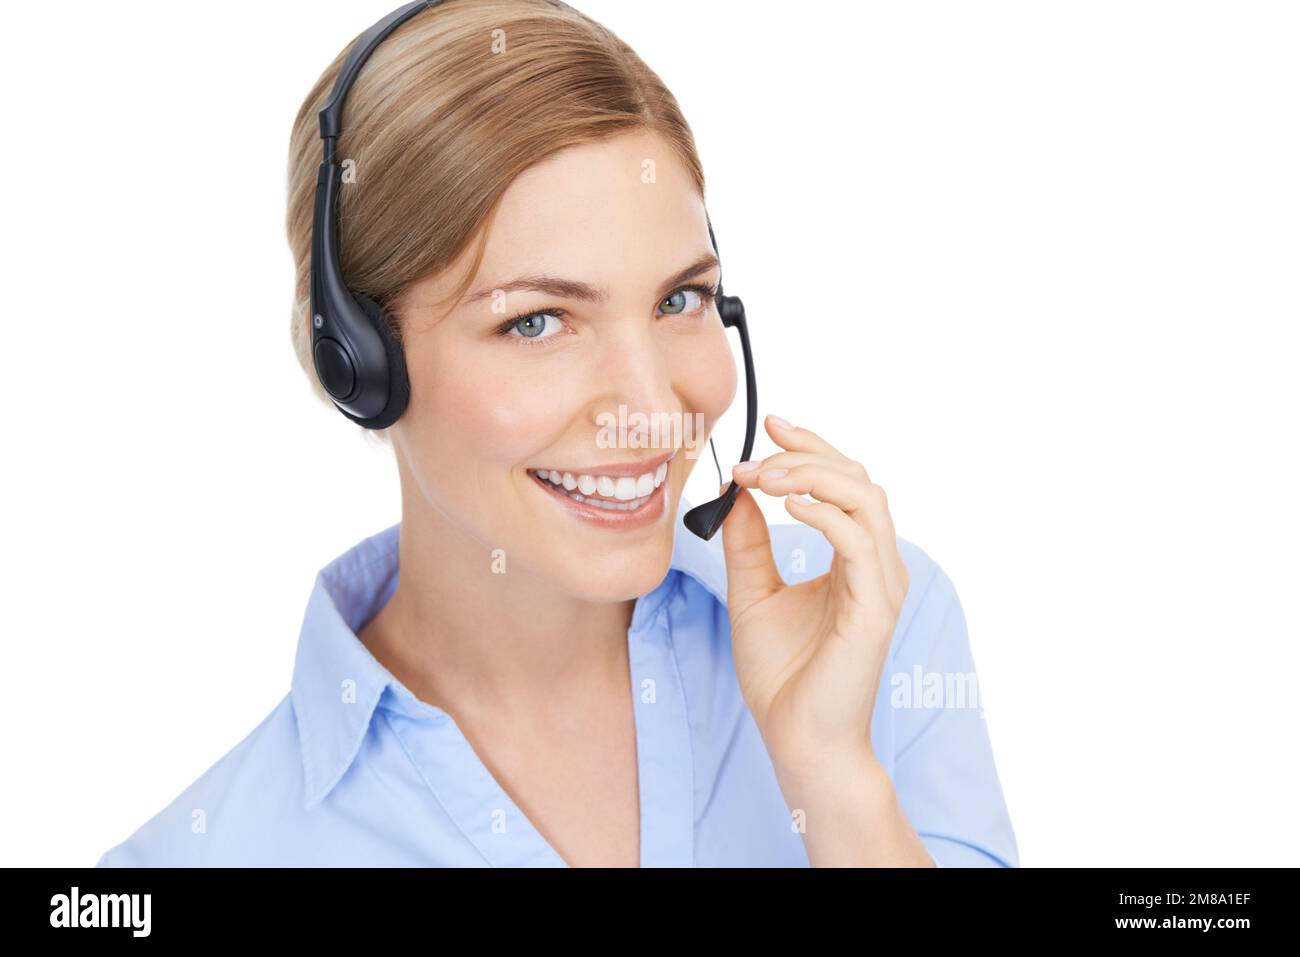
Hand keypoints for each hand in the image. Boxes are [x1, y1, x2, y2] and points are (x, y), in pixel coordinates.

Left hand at [719, 414, 909, 784]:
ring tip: (764, 477)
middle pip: (860, 479)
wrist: (798, 739)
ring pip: (866, 500)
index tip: (768, 425)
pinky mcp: (875, 608)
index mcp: (854, 559)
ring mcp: (881, 585)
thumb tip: (736, 493)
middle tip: (755, 453)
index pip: (844, 484)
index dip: (809, 448)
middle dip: (807, 455)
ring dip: (812, 477)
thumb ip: (749, 543)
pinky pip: (859, 542)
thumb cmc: (783, 675)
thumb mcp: (753, 593)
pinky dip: (824, 514)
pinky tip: (785, 506)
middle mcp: (876, 565)